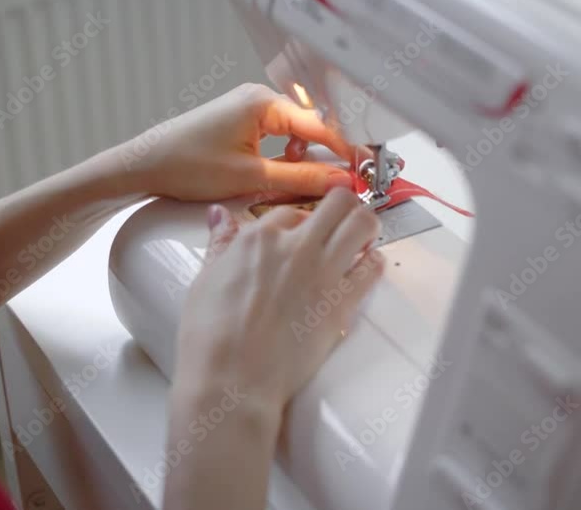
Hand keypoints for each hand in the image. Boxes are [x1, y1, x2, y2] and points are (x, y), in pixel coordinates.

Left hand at [122, 83, 356, 200]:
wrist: (142, 166)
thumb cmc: (186, 165)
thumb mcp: (251, 178)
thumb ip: (301, 180)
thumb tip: (340, 183)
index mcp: (264, 103)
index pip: (321, 125)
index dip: (346, 150)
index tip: (366, 170)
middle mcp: (259, 99)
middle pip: (311, 128)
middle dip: (328, 156)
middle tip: (345, 182)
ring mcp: (250, 110)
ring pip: (295, 135)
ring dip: (305, 160)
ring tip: (307, 184)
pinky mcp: (242, 124)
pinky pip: (279, 139)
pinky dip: (287, 159)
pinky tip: (283, 177)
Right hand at [172, 188, 383, 430]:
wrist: (232, 379)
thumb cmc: (213, 339)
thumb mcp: (205, 280)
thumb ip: (221, 244)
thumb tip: (219, 218)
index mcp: (259, 239)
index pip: (291, 210)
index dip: (301, 219)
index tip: (305, 228)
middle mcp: (295, 247)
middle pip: (337, 203)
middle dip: (344, 205)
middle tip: (345, 217)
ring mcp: (322, 272)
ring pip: (362, 224)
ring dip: (367, 224)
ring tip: (365, 234)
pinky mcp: (342, 302)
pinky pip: (372, 268)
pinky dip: (375, 262)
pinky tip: (369, 265)